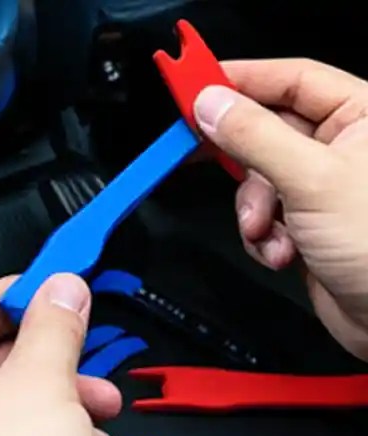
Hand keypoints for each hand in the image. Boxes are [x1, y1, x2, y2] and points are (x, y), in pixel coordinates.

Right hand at [195, 59, 367, 359]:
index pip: (290, 79)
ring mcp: (324, 184)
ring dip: (252, 208)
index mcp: (361, 115)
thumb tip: (213, 104)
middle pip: (266, 128)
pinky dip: (263, 234)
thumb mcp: (310, 180)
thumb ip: (255, 136)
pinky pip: (264, 213)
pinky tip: (281, 249)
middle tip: (194, 146)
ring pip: (257, 177)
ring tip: (267, 229)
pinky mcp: (309, 220)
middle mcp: (344, 145)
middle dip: (239, 158)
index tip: (192, 83)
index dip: (239, 79)